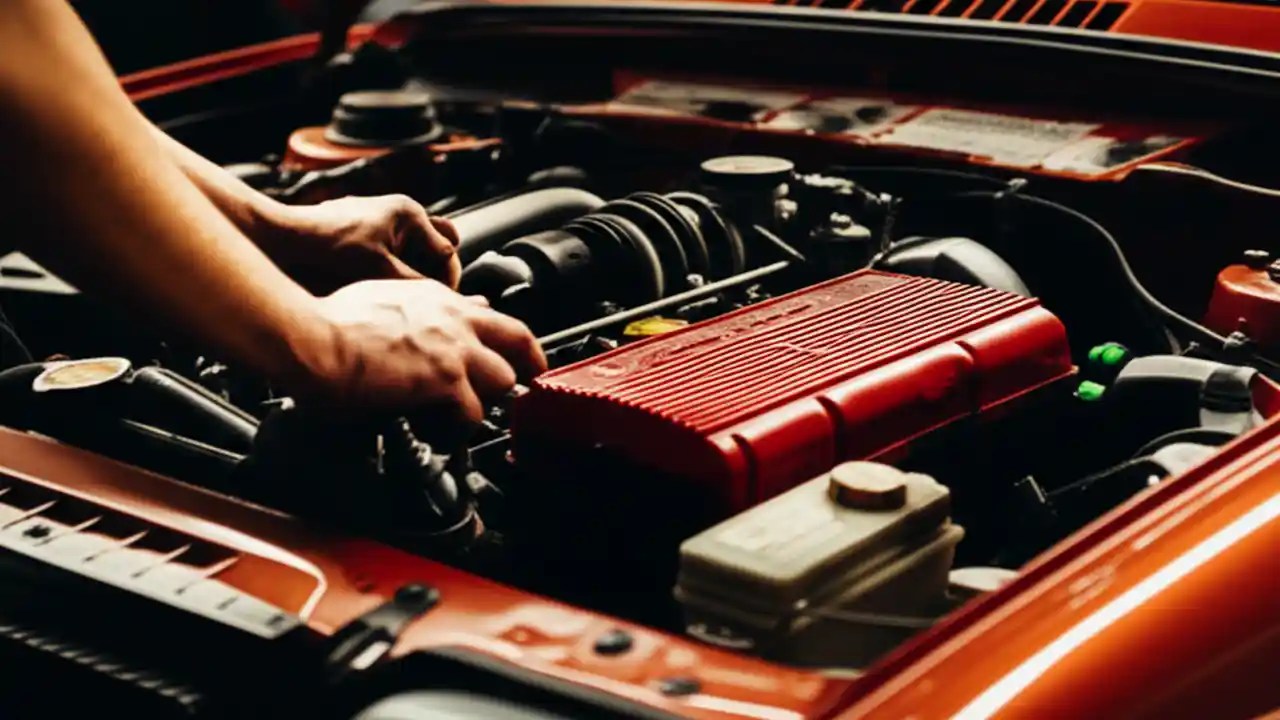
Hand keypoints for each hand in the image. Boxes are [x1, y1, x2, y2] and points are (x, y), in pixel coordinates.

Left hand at [267, 195, 461, 293]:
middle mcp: (399, 210)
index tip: (441, 307)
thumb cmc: (331, 249)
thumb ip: (417, 285)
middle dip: (438, 271)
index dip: (448, 283)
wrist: (285, 237)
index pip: (447, 252)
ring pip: (416, 248)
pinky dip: (396, 267)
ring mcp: (381, 217)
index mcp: (410, 213)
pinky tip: (382, 287)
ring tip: (404, 295)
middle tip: (429, 297)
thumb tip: (445, 302)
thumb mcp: (381, 271)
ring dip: (416, 270)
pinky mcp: (365, 228)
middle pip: (438, 243)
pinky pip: (394, 249)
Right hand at [288, 278, 545, 433]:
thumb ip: (419, 307)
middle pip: (519, 344)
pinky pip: (472, 414)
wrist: (311, 336)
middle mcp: (455, 320)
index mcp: (439, 300)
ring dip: (484, 404)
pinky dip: (458, 430)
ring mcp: (453, 349)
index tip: (520, 360)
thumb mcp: (382, 298)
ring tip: (459, 421)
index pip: (498, 318)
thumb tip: (434, 310)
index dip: (515, 344)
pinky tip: (438, 434)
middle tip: (511, 394)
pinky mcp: (444, 380)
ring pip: (502, 382)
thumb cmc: (330, 321)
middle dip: (519, 372)